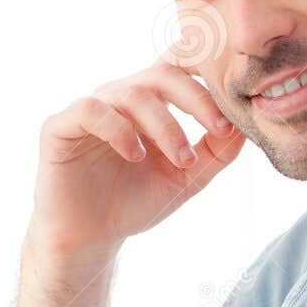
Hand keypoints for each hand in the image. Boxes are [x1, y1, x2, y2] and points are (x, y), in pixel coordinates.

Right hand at [30, 59, 244, 259]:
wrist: (90, 237)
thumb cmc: (133, 201)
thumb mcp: (185, 179)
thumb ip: (215, 154)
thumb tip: (246, 127)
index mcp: (149, 102)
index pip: (179, 70)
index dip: (206, 78)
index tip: (234, 109)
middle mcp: (119, 97)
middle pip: (162, 75)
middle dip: (195, 99)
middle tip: (218, 129)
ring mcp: (89, 108)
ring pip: (131, 94)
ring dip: (164, 125)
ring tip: (181, 159)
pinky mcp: (60, 126)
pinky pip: (90, 110)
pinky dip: (118, 129)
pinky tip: (135, 154)